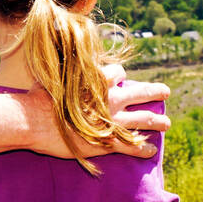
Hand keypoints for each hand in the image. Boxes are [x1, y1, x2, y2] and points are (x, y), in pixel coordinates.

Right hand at [21, 62, 170, 159]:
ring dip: (158, 121)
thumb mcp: (53, 74)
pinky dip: (143, 149)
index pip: (118, 72)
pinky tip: (152, 152)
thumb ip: (63, 66)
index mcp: (99, 80)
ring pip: (144, 119)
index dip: (120, 75)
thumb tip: (62, 49)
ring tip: (167, 123)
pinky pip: (132, 146)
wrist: (34, 121)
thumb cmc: (40, 97)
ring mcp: (111, 121)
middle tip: (165, 91)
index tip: (121, 78)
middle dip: (155, 91)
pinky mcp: (107, 142)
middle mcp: (111, 99)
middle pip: (141, 93)